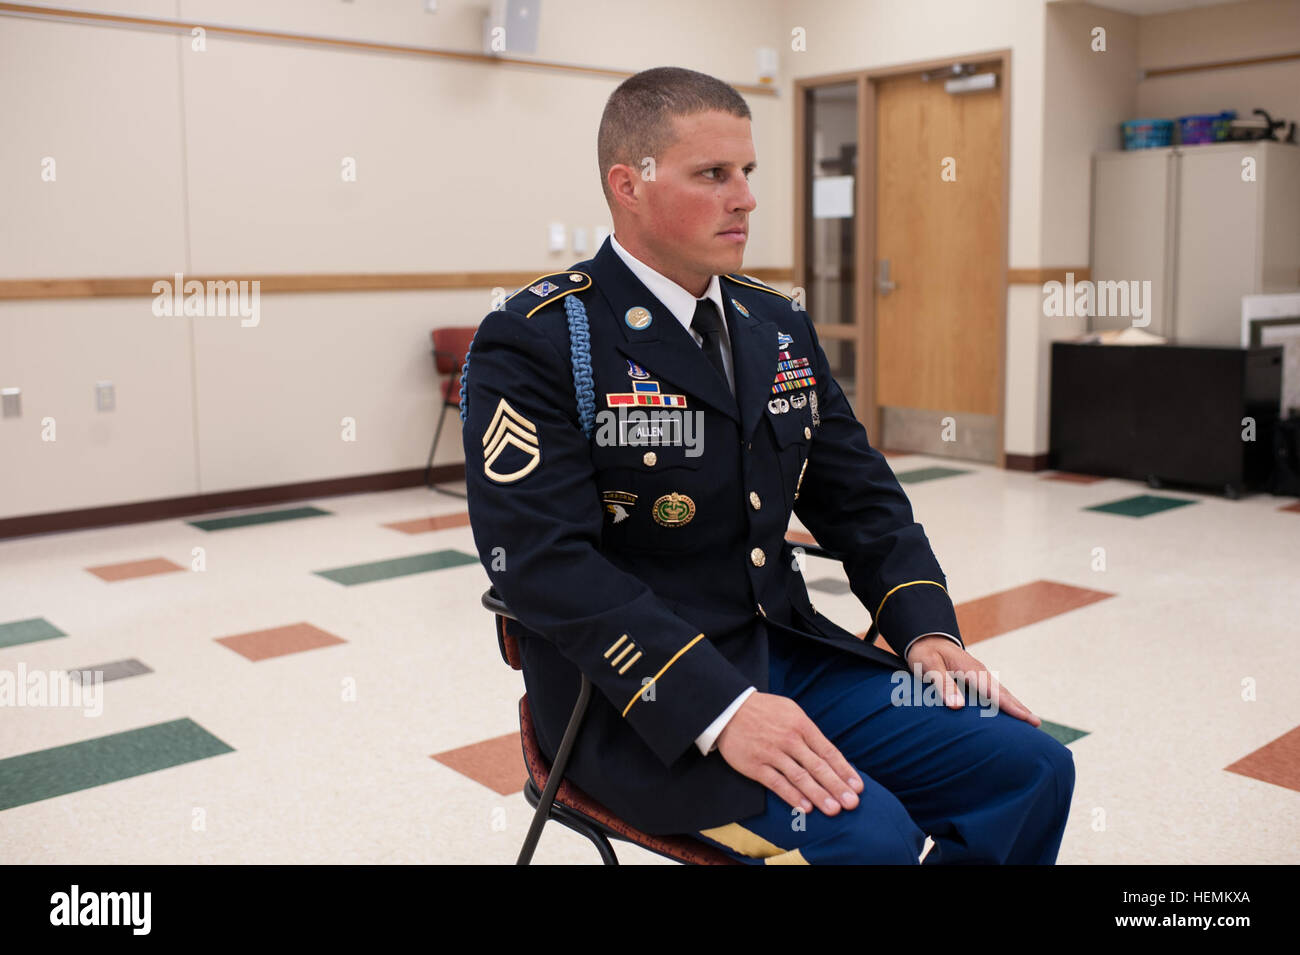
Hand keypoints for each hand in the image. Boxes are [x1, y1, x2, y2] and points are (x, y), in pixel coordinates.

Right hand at [715, 691, 862, 815]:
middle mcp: (789, 739)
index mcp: (801, 725)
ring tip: (834, 810)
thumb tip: (830, 756)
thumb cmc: (765, 711)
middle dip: (837, 786)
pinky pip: (777, 784)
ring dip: (818, 795)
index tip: (858, 787)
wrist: (728, 709)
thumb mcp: (791, 711)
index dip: (844, 770)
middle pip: (818, 767)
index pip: (828, 751)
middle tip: (852, 804)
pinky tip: (805, 808)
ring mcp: (772, 753)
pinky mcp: (755, 765)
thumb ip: (809, 733)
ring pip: (800, 777)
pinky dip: (792, 796)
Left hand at [905, 635, 1039, 725]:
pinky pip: (993, 690)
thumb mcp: (929, 666)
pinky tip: (1008, 709)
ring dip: (1015, 705)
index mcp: (970, 669)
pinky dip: (1004, 700)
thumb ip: (942, 684)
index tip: (1026, 718)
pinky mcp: (974, 677)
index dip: (1010, 706)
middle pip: (1003, 692)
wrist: (924, 637)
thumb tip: (958, 706)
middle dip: (1020, 708)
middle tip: (1037, 724)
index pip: (993, 692)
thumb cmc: (924, 653)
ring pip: (1000, 691)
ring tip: (1030, 719)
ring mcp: (978, 673)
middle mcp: (979, 671)